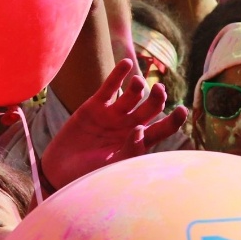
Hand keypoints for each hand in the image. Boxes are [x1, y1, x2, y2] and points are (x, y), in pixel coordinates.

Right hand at [39, 58, 186, 190]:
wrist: (59, 173)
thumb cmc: (89, 176)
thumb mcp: (112, 167)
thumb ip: (130, 150)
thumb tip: (141, 129)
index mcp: (140, 142)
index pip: (163, 128)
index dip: (174, 120)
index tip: (181, 110)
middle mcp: (129, 125)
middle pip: (151, 107)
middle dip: (157, 97)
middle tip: (159, 90)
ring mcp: (113, 115)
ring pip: (133, 95)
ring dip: (138, 85)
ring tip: (138, 82)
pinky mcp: (95, 106)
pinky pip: (110, 87)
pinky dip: (118, 75)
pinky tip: (126, 63)